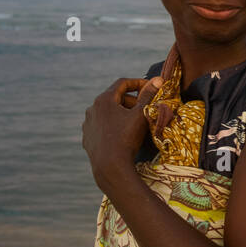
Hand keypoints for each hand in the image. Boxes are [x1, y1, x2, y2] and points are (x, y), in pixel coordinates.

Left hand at [82, 77, 163, 191]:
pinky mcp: (87, 138)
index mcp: (103, 100)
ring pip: (107, 113)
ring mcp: (88, 124)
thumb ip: (148, 96)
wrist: (110, 167)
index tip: (150, 88)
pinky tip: (122, 135)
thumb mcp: (141, 115)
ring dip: (122, 114)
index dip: (138, 83)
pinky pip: (102, 127)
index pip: (122, 83)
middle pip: (114, 98)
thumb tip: (158, 79)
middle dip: (132, 101)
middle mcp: (92, 109)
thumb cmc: (126, 138)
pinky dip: (113, 126)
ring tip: (135, 123)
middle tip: (145, 108)